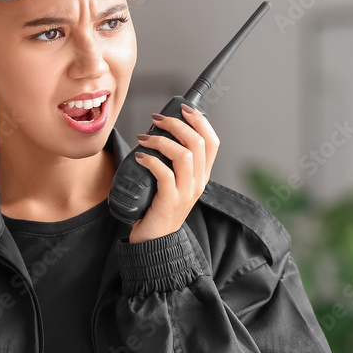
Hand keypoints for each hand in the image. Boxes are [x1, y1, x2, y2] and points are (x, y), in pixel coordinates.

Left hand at [129, 103, 219, 242]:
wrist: (154, 243)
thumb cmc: (157, 208)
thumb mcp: (172, 183)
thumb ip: (171, 163)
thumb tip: (157, 133)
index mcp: (201, 176)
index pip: (212, 142)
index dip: (200, 121)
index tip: (183, 109)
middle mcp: (198, 182)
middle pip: (197, 142)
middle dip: (177, 124)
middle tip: (156, 120)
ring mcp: (186, 193)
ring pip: (183, 155)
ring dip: (161, 140)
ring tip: (144, 139)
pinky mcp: (170, 202)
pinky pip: (164, 174)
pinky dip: (151, 160)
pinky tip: (140, 157)